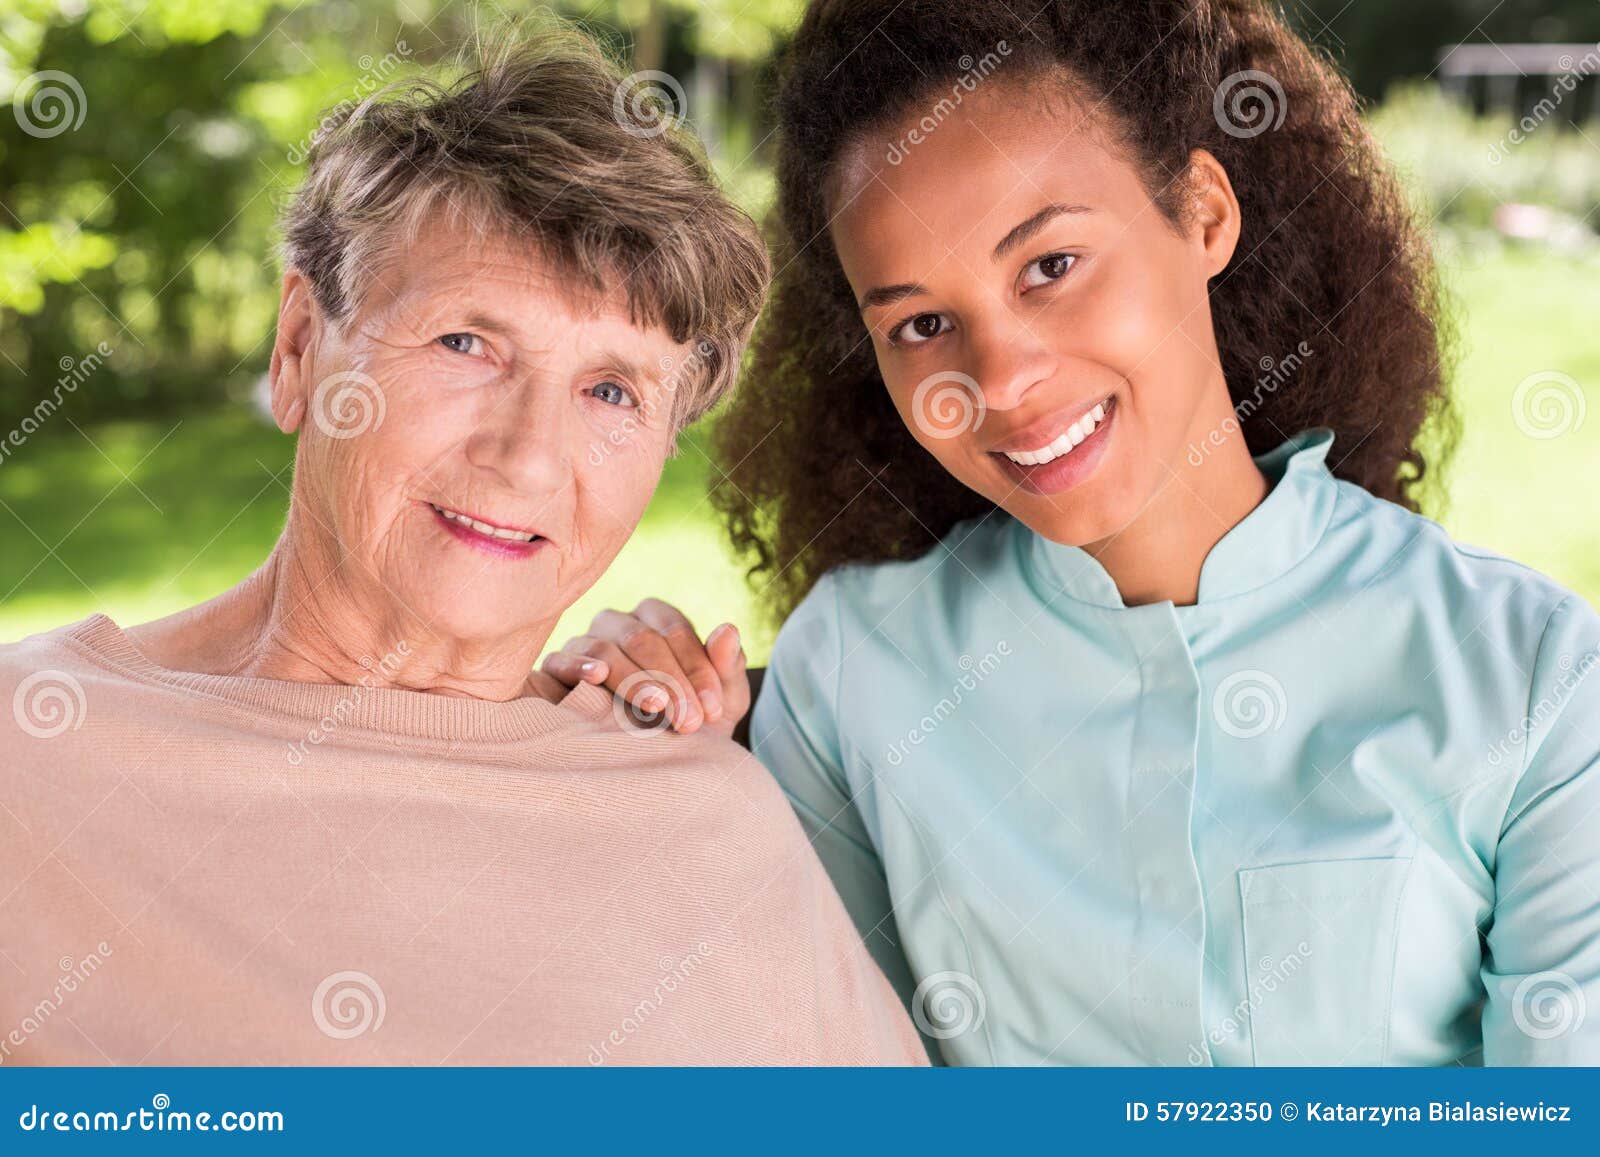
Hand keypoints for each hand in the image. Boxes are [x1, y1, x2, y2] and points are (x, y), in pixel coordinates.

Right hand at [540, 599, 748, 735]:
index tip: (712, 710)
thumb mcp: (723, 701)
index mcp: (657, 618)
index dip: (697, 668)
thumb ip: (728, 667)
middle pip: (642, 638)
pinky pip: (559, 660)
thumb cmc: (693, 723)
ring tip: (656, 708)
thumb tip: (728, 630)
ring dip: (634, 679)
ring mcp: (584, 642)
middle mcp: (619, 623)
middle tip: (689, 722)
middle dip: (670, 680)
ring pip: (604, 647)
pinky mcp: (555, 668)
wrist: (658, 764)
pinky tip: (597, 677)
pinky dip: (577, 665)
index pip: (675, 629)